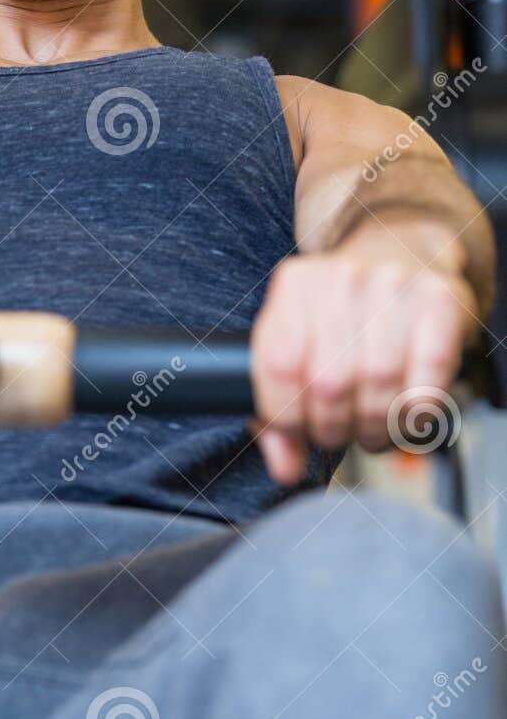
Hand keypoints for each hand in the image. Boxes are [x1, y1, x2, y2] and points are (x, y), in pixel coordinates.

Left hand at [248, 241, 480, 485]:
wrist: (404, 251)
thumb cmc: (346, 312)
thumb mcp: (299, 341)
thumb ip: (279, 404)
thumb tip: (283, 467)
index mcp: (295, 285)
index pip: (278, 367)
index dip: (287, 417)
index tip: (299, 435)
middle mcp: (341, 279)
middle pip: (328, 382)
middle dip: (333, 428)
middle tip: (342, 434)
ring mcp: (393, 286)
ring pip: (378, 384)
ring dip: (375, 428)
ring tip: (373, 432)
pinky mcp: (440, 303)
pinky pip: (426, 380)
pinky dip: (414, 416)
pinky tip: (407, 419)